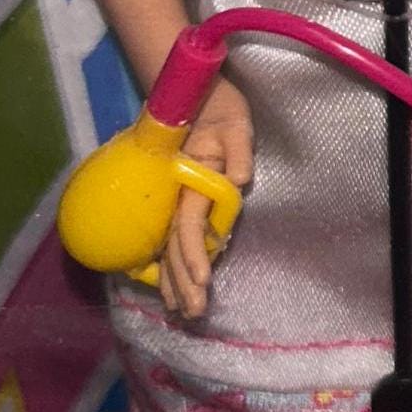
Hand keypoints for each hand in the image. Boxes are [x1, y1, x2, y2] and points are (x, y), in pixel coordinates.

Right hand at [160, 76, 252, 319]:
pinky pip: (173, 240)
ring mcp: (177, 201)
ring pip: (170, 248)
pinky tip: (172, 290)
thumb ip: (238, 150)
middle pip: (177, 246)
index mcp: (190, 182)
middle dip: (183, 281)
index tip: (201, 281)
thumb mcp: (236, 124)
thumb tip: (240, 179)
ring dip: (175, 280)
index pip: (189, 225)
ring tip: (182, 312)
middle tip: (193, 314)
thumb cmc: (220, 110)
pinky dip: (171, 266)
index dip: (194, 253)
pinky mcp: (182, 202)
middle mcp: (179, 197)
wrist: (194, 97)